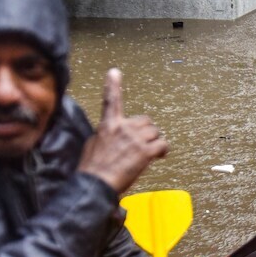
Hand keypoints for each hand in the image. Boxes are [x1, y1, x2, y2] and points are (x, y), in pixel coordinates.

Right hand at [78, 69, 169, 193]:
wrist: (96, 184)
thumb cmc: (92, 169)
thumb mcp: (93, 144)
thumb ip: (107, 134)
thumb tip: (114, 134)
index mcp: (108, 125)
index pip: (111, 101)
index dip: (113, 85)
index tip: (114, 72)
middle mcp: (123, 127)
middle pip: (145, 121)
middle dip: (146, 132)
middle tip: (141, 145)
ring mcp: (135, 139)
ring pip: (155, 132)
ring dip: (154, 142)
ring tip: (147, 154)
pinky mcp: (145, 152)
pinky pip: (163, 144)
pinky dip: (163, 150)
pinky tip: (159, 156)